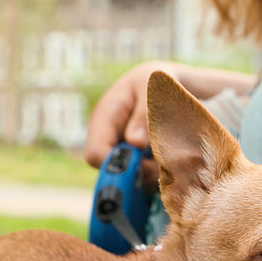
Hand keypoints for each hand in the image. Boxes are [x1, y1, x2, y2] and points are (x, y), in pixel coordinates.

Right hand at [85, 61, 256, 168]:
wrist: (162, 84)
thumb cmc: (156, 82)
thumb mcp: (150, 91)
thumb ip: (143, 116)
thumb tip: (134, 143)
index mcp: (104, 118)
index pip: (95, 155)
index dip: (116, 166)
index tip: (143, 162)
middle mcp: (106, 137)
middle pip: (110, 172)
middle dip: (136, 173)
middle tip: (160, 163)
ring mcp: (118, 150)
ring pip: (126, 178)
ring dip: (148, 175)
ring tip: (165, 157)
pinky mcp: (131, 159)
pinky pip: (138, 177)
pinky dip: (153, 174)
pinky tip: (164, 160)